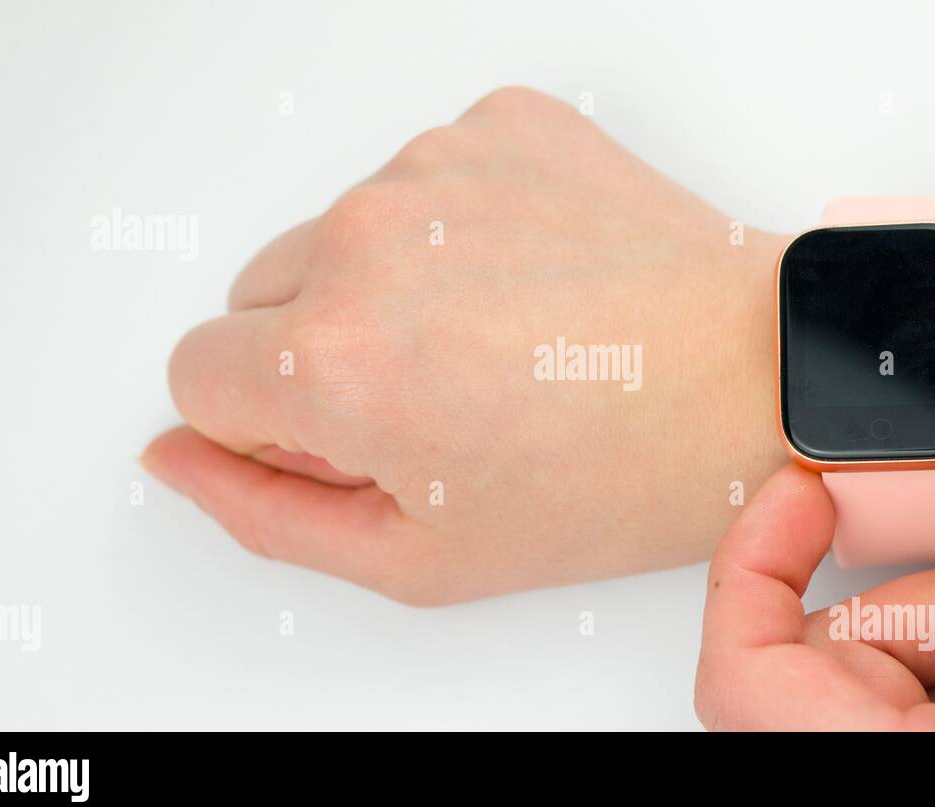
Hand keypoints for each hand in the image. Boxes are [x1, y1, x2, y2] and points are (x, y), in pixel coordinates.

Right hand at [141, 87, 783, 604]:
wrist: (758, 375)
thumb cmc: (622, 475)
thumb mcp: (424, 553)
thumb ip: (266, 512)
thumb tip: (177, 455)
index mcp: (333, 361)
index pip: (197, 374)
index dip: (274, 424)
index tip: (361, 437)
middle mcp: (366, 240)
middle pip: (257, 298)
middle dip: (321, 355)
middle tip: (443, 398)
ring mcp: (435, 166)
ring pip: (338, 237)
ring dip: (390, 289)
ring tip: (502, 340)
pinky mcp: (495, 124)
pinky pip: (420, 183)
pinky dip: (455, 233)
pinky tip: (533, 284)